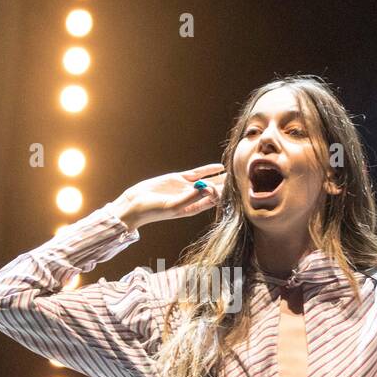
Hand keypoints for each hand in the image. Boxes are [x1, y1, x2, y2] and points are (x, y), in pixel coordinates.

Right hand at [112, 163, 226, 230]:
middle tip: (242, 178)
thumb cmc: (153, 210)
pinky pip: (197, 173)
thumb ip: (190, 198)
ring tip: (234, 170)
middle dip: (226, 185)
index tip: (236, 190)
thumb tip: (207, 189)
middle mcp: (192, 198)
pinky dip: (208, 170)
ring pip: (208, 180)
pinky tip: (219, 167)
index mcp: (193, 208)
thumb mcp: (172, 206)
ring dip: (220, 176)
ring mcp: (186, 188)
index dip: (225, 196)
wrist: (135, 204)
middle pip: (214, 191)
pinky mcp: (179, 179)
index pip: (214, 202)